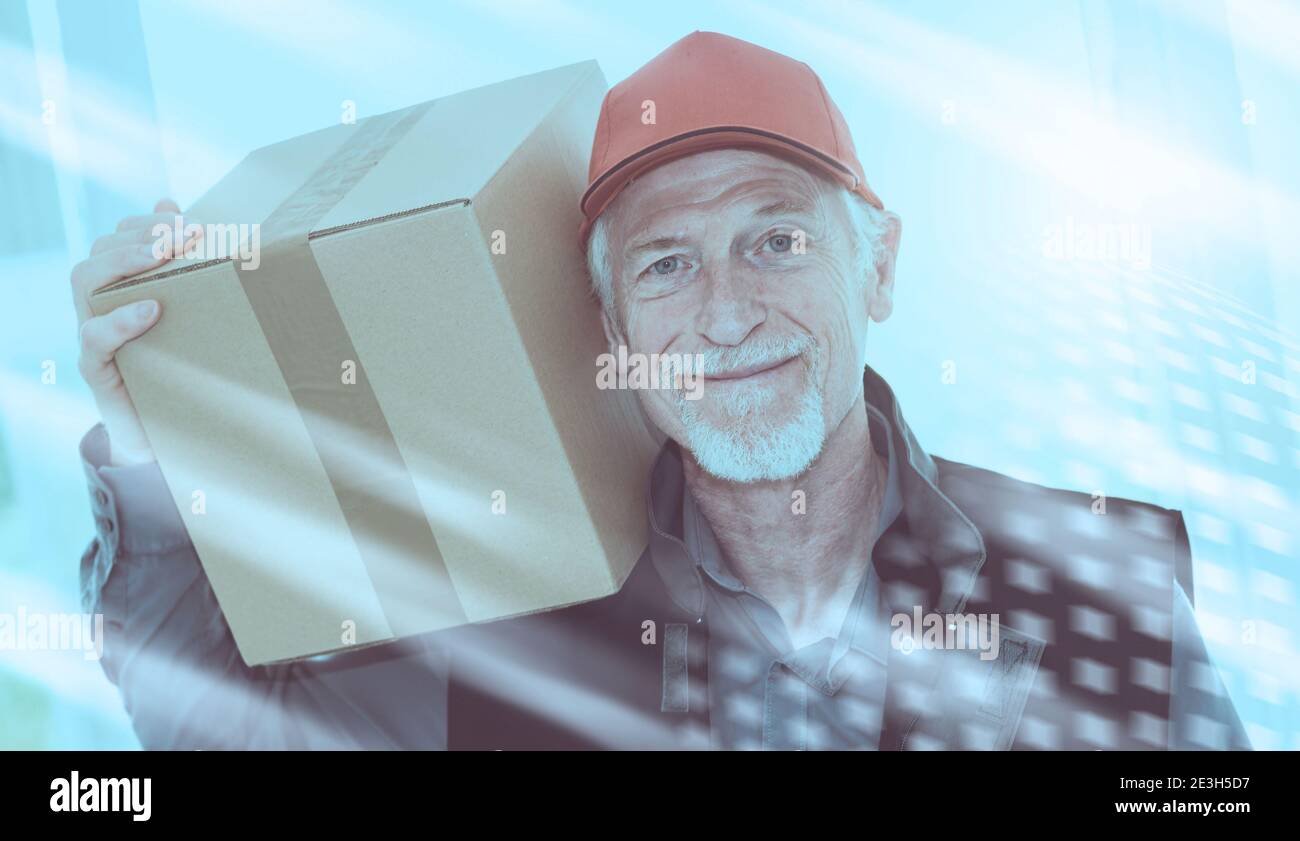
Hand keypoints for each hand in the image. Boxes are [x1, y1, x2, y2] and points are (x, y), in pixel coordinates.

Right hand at [72, 198, 200, 465]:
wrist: (165, 432)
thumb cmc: (180, 370)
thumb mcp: (191, 323)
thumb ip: (190, 282)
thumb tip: (196, 226)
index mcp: (120, 291)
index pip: (118, 239)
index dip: (145, 223)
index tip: (185, 219)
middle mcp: (99, 306)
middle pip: (99, 253)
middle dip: (140, 235)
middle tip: (184, 231)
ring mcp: (92, 336)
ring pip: (85, 282)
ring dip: (125, 261)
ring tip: (163, 254)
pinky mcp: (97, 370)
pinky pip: (94, 338)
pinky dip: (119, 321)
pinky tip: (150, 309)